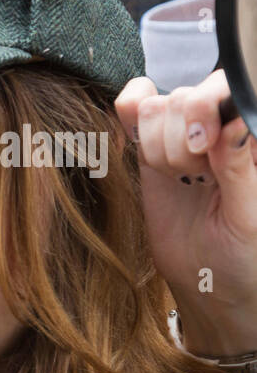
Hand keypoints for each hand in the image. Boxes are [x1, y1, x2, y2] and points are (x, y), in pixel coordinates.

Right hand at [116, 71, 256, 354]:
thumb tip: (232, 120)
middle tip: (196, 178)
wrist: (206, 283)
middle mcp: (221, 127)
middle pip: (184, 97)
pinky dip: (127, 110)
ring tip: (180, 178)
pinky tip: (134, 137)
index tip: (204, 149)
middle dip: (182, 140)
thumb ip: (241, 166)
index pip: (226, 89)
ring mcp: (183, 135)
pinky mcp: (150, 148)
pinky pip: (132, 106)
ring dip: (159, 147)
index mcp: (251, 136)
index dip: (206, 109)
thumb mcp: (250, 215)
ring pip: (156, 108)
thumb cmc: (245, 255)